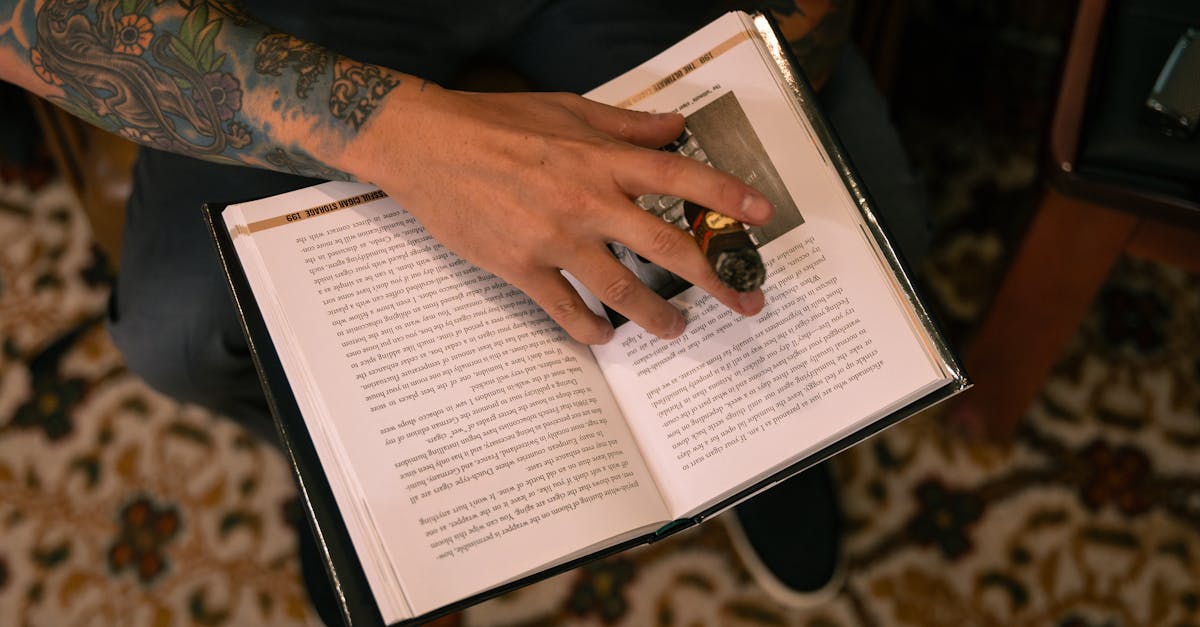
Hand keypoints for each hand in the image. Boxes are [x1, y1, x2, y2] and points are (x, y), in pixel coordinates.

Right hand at [342, 85, 772, 344]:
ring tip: (676, 329)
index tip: (764, 216)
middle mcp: (587, 201)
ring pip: (621, 291)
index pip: (681, 178)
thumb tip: (677, 128)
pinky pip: (565, 310)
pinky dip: (590, 329)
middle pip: (667, 247)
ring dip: (657, 317)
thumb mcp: (568, 108)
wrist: (424, 144)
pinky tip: (605, 337)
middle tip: (744, 303)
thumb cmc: (496, 121)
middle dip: (716, 279)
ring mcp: (553, 239)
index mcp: (602, 159)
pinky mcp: (519, 268)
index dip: (727, 197)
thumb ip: (628, 125)